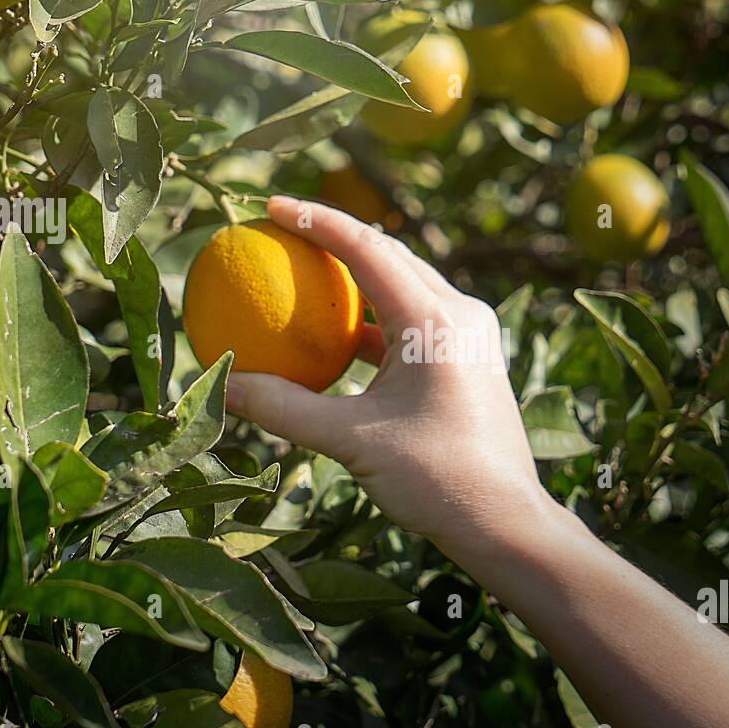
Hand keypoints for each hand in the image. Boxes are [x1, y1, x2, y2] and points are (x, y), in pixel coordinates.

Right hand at [225, 197, 549, 551]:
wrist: (504, 521)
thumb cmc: (435, 480)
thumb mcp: (350, 442)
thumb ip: (283, 408)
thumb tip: (224, 383)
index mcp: (435, 321)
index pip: (368, 248)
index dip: (316, 220)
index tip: (270, 206)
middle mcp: (461, 314)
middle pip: (390, 255)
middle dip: (336, 237)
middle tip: (283, 230)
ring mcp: (471, 335)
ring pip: (405, 286)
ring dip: (358, 278)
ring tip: (308, 276)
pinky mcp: (471, 358)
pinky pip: (416, 321)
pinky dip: (375, 321)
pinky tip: (340, 338)